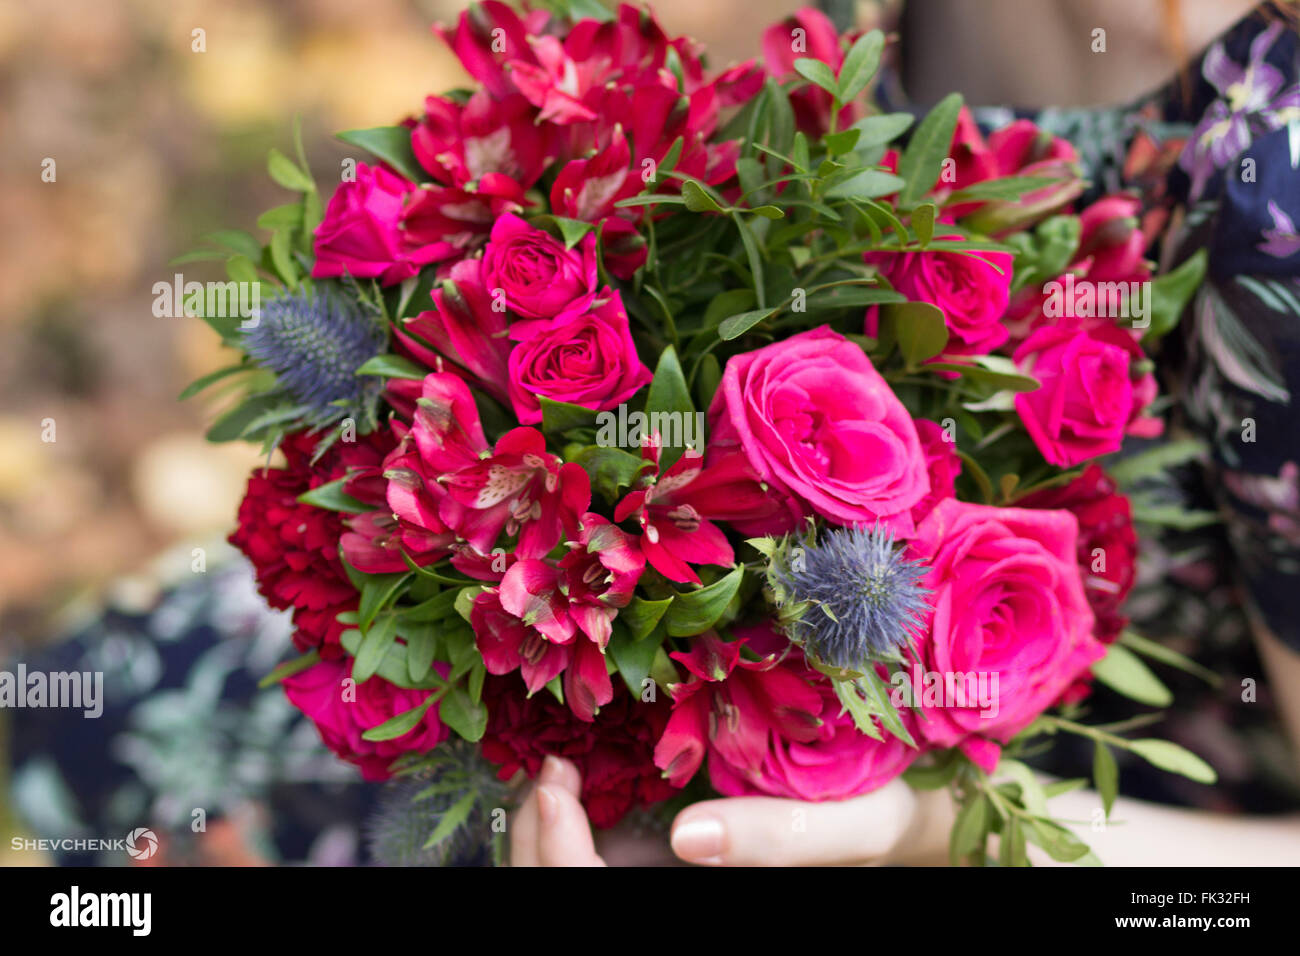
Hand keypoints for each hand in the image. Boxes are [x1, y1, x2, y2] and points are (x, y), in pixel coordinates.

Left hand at [510, 757, 950, 866]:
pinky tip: (576, 790)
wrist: (889, 819)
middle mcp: (680, 892)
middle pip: (563, 884)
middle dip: (537, 833)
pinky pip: (597, 861)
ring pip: (570, 874)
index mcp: (716, 900)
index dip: (558, 849)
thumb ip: (779, 837)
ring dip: (545, 833)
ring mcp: (666, 882)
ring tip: (557, 774)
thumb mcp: (849, 824)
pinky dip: (567, 833)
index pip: (593, 892)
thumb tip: (692, 837)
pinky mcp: (664, 868)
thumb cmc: (878, 819)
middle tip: (548, 768)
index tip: (553, 781)